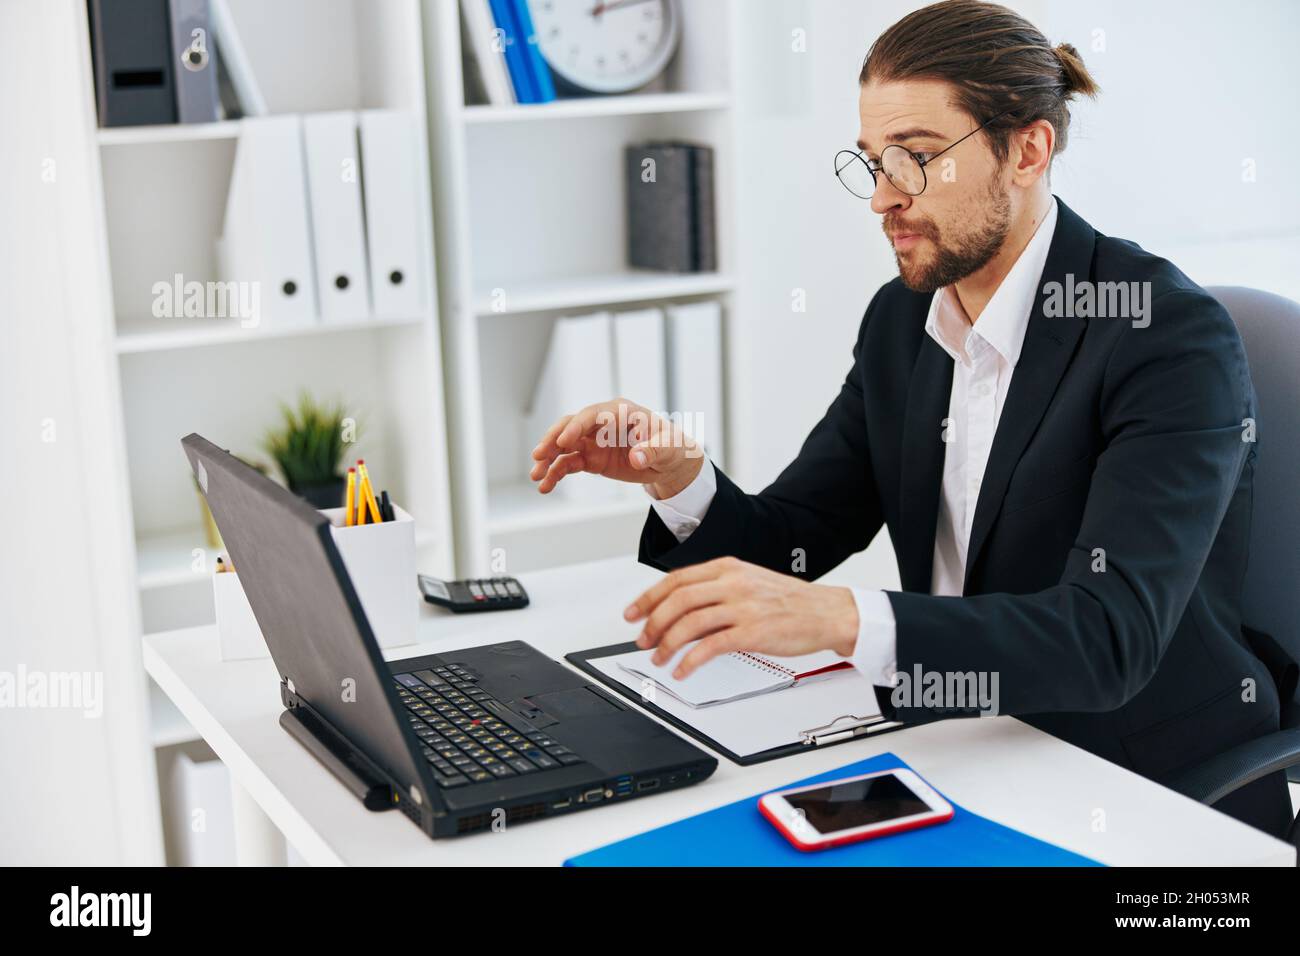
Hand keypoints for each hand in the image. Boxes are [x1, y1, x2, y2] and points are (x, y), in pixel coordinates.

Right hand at [529, 397, 703, 499]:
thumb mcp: (668, 448)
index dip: (577, 427)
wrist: (669, 462)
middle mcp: (602, 423)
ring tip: (536, 475)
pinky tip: (545, 486)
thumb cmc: (671, 446)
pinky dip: (556, 474)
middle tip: (538, 455)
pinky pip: (568, 464)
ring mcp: (593, 441)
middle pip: (571, 426)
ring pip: (564, 446)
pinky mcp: (591, 458)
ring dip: (548, 459)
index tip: (563, 442)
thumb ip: (653, 450)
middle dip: (553, 440)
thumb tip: (637, 457)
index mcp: (621, 412)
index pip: (593, 415)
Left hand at [623, 557, 859, 678]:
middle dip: (653, 623)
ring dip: (667, 644)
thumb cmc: (789, 601)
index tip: (632, 614)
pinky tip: (683, 671)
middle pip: (678, 600)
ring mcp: (742, 607)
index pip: (676, 580)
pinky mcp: (753, 632)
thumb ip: (717, 589)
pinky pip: (710, 647)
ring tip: (660, 659)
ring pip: (690, 623)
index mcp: (728, 568)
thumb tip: (681, 606)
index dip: (648, 598)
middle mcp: (732, 583)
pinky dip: (690, 661)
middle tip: (642, 640)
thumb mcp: (750, 582)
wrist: (827, 612)